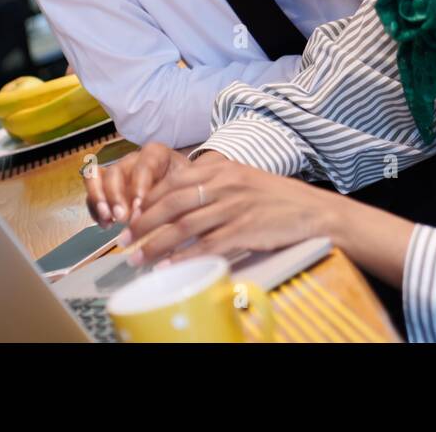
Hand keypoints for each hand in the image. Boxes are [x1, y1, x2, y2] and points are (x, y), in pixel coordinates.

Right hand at [83, 141, 189, 227]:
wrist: (186, 189)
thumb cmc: (188, 187)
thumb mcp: (188, 189)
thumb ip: (176, 199)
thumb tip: (164, 219)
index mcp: (156, 154)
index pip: (143, 165)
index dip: (139, 187)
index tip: (139, 208)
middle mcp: (133, 160)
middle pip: (116, 171)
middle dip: (116, 197)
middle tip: (122, 218)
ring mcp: (118, 172)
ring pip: (97, 177)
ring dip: (99, 200)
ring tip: (108, 221)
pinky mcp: (107, 186)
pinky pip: (92, 192)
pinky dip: (95, 209)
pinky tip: (106, 225)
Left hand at [121, 157, 335, 264]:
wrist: (313, 210)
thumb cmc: (275, 198)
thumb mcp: (242, 179)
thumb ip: (212, 184)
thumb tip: (177, 200)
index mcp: (221, 168)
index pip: (172, 180)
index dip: (146, 199)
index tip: (129, 214)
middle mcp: (224, 183)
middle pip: (171, 203)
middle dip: (142, 223)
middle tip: (123, 240)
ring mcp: (234, 206)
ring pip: (183, 226)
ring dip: (155, 245)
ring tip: (136, 258)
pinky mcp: (244, 229)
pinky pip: (206, 245)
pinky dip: (184, 257)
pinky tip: (168, 266)